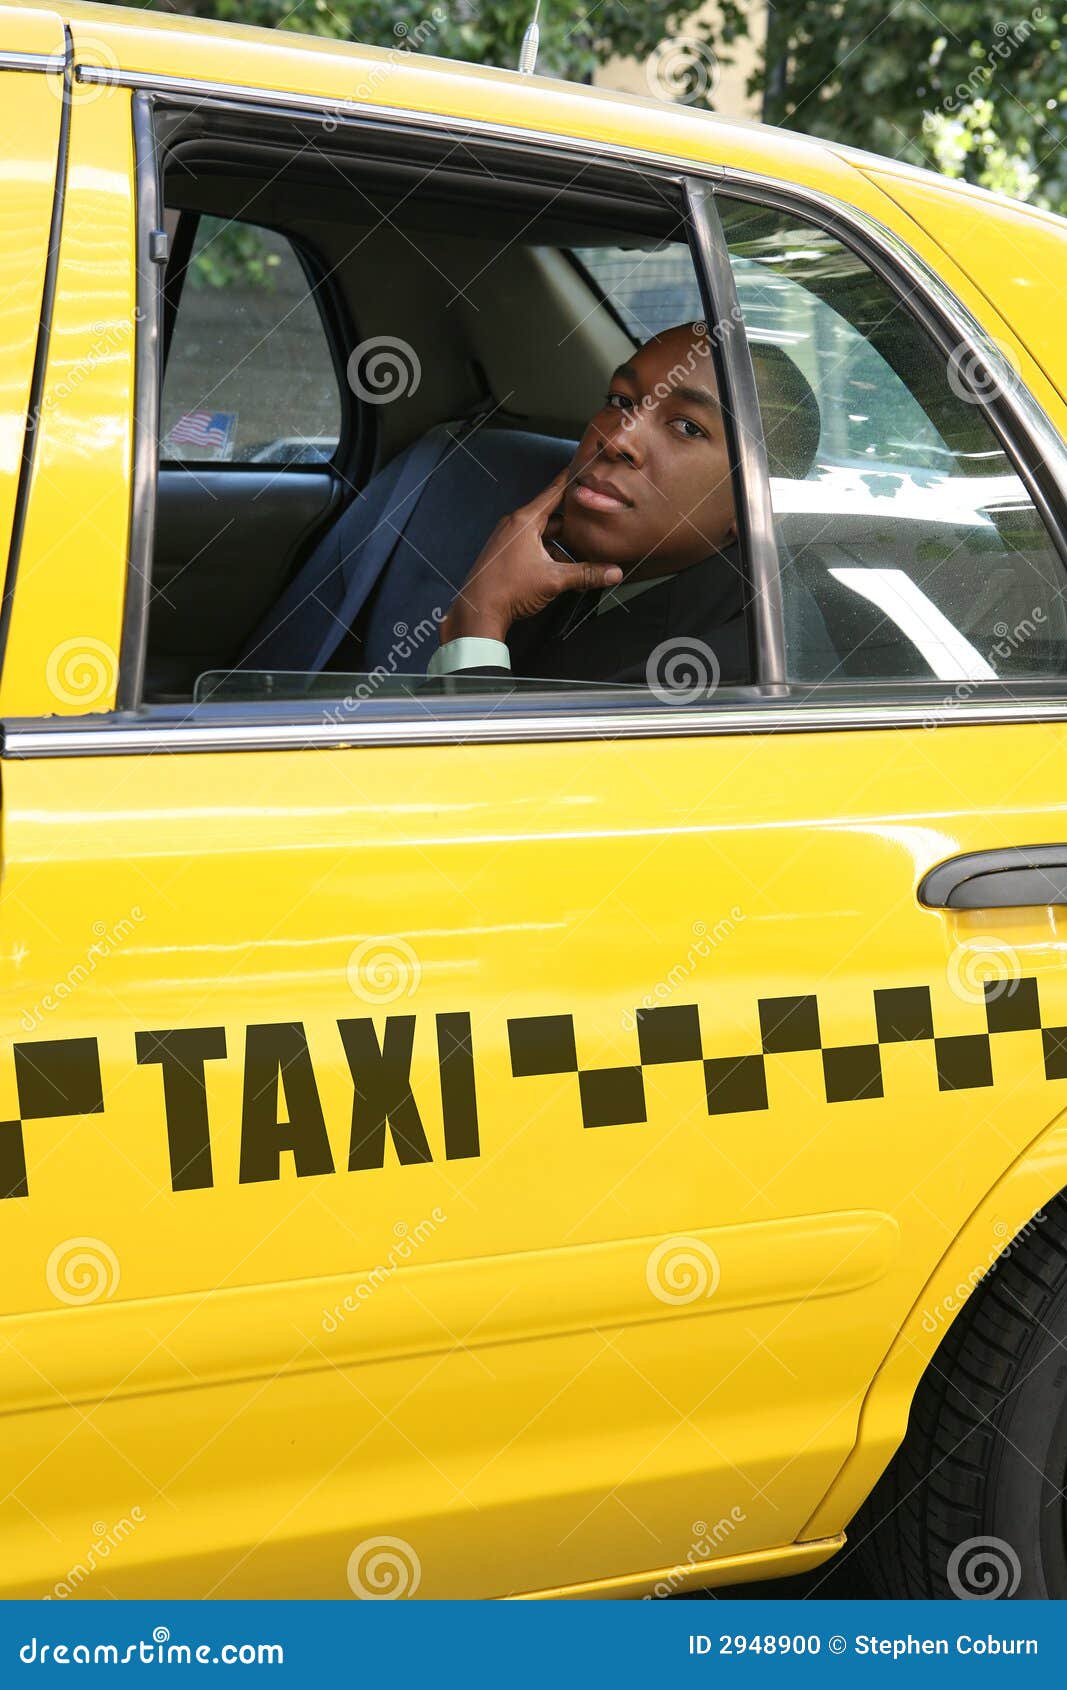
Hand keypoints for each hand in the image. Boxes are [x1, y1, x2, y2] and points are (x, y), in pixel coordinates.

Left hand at [439, 469, 623, 643]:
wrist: (477, 611)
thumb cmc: (508, 589)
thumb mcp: (554, 580)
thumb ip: (586, 574)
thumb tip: (613, 572)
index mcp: (524, 521)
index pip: (554, 492)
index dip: (571, 480)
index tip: (583, 467)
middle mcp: (514, 525)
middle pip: (551, 516)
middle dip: (573, 523)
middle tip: (593, 523)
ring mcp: (507, 540)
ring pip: (542, 534)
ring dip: (561, 545)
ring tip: (581, 557)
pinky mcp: (504, 554)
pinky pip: (531, 546)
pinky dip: (547, 553)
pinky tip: (560, 570)